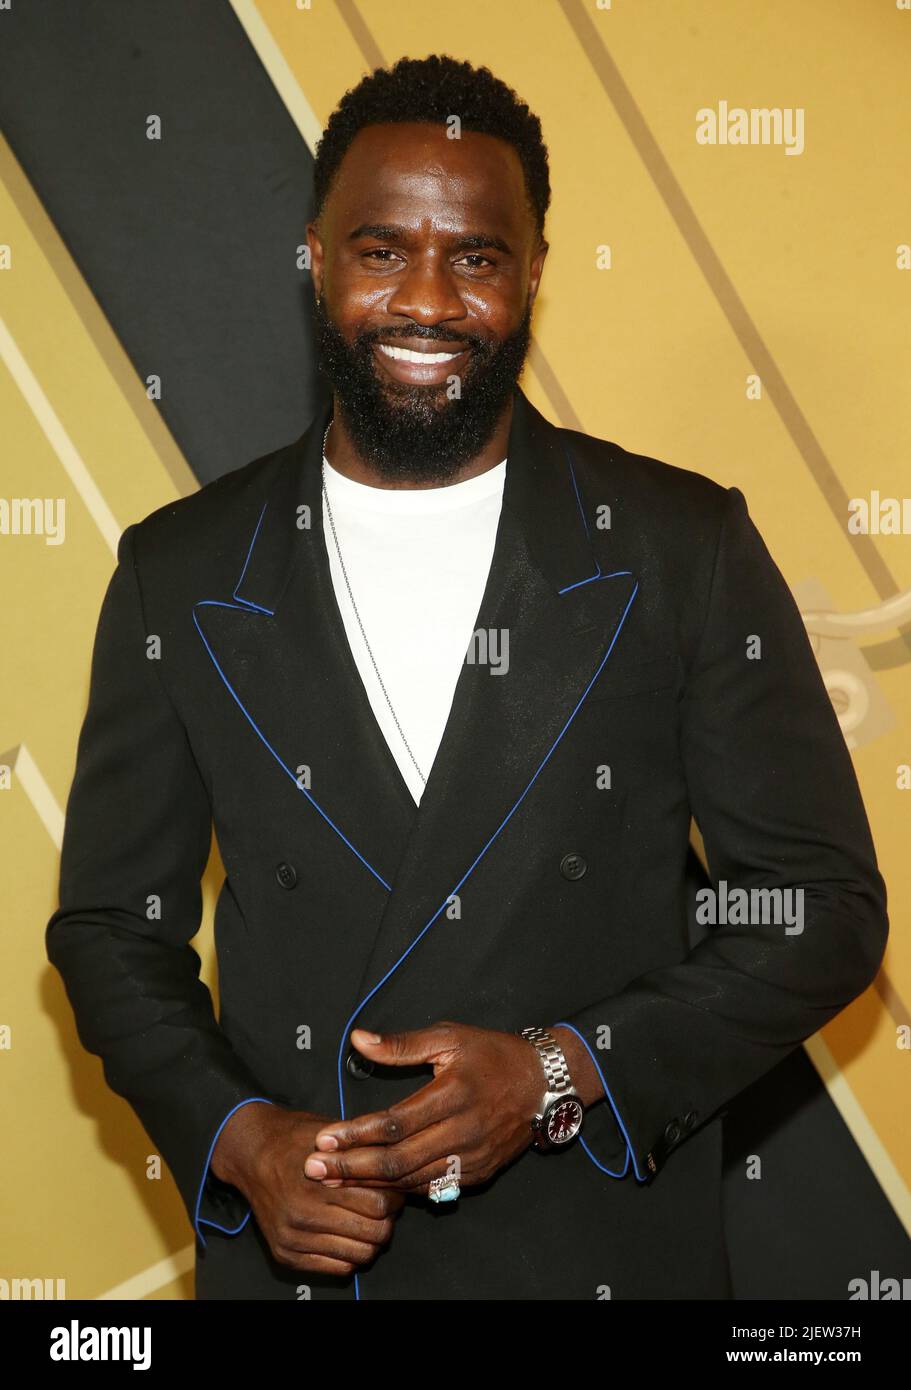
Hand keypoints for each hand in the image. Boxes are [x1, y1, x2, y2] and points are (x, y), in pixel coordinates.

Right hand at [210, 1102, 405, 1274]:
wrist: (251, 1153)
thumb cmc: (296, 1139)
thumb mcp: (330, 1134)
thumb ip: (363, 1148)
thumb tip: (399, 1162)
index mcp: (318, 1183)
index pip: (378, 1204)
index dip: (393, 1197)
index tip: (393, 1189)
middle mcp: (303, 1215)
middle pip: (373, 1233)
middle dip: (386, 1220)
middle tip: (384, 1206)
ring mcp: (293, 1238)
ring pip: (359, 1255)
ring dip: (370, 1239)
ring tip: (366, 1219)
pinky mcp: (286, 1255)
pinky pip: (338, 1268)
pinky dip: (350, 1254)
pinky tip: (347, 1233)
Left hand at [301, 1022, 546, 1194]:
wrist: (544, 1082)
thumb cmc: (492, 1054)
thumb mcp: (449, 1037)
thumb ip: (402, 1044)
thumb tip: (358, 1040)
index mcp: (452, 1094)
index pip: (394, 1123)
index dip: (356, 1134)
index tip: (323, 1138)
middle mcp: (463, 1131)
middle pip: (398, 1160)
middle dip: (351, 1168)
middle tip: (313, 1169)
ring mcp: (472, 1157)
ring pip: (412, 1180)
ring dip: (370, 1183)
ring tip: (332, 1181)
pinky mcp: (478, 1173)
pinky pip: (431, 1186)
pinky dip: (400, 1189)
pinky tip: (373, 1185)